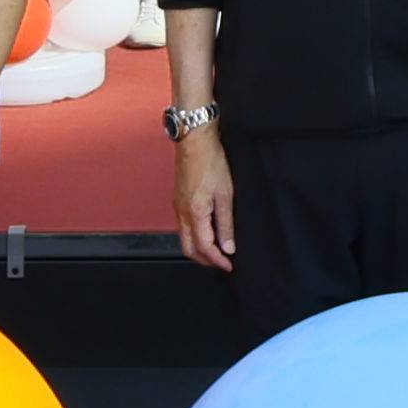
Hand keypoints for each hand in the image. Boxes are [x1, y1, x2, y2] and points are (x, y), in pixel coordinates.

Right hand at [170, 124, 235, 269]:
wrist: (194, 141)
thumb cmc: (211, 162)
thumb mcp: (226, 194)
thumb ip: (226, 223)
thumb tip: (228, 246)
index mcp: (195, 213)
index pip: (204, 248)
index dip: (217, 261)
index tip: (228, 266)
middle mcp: (182, 213)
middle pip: (189, 249)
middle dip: (204, 261)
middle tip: (221, 263)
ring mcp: (178, 207)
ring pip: (184, 239)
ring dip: (199, 249)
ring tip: (217, 250)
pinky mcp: (179, 200)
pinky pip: (183, 227)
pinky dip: (194, 236)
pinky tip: (207, 232)